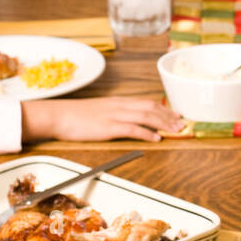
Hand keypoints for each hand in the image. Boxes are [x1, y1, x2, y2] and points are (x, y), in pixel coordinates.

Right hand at [21, 97, 185, 142]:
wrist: (58, 115)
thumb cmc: (76, 116)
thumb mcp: (99, 110)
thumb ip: (115, 113)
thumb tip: (127, 120)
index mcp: (118, 102)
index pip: (147, 102)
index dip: (164, 109)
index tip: (176, 114)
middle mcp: (120, 106)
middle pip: (151, 108)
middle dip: (169, 116)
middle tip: (182, 123)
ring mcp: (115, 115)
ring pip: (146, 116)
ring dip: (164, 124)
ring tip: (175, 130)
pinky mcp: (109, 127)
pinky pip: (133, 129)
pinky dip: (148, 133)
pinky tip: (156, 138)